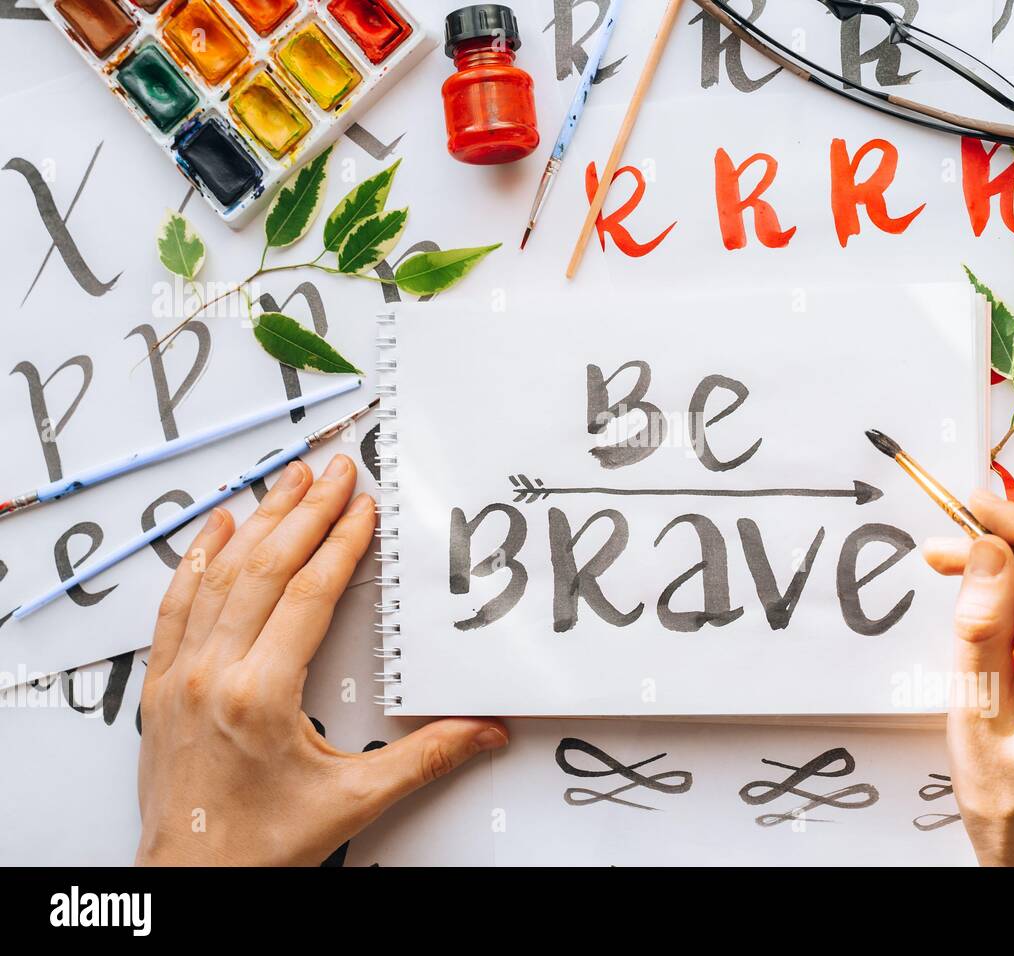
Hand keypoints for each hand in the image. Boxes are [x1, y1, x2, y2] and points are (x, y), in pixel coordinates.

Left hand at [136, 455, 507, 865]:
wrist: (191, 883)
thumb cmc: (261, 846)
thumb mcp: (354, 800)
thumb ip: (426, 758)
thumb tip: (485, 732)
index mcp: (260, 694)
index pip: (309, 594)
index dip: (341, 543)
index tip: (363, 507)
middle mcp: (212, 674)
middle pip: (264, 569)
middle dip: (305, 511)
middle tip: (335, 469)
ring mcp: (178, 676)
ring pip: (218, 577)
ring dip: (256, 521)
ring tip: (286, 478)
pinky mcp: (159, 686)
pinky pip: (174, 605)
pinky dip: (196, 559)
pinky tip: (216, 527)